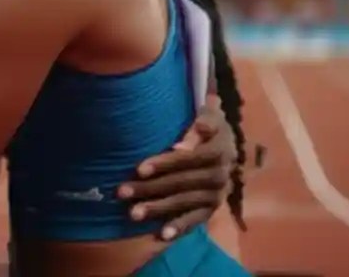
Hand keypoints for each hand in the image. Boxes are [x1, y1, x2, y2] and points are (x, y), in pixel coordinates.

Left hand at [116, 95, 235, 240]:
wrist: (226, 142)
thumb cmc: (207, 124)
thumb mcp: (210, 114)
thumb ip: (205, 121)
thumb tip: (187, 140)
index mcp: (219, 150)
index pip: (190, 159)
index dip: (165, 164)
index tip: (139, 169)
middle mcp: (220, 175)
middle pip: (182, 183)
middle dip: (151, 188)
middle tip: (122, 192)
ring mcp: (217, 195)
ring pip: (185, 203)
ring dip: (159, 209)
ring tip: (133, 213)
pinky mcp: (212, 209)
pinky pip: (196, 220)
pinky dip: (180, 227)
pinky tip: (162, 235)